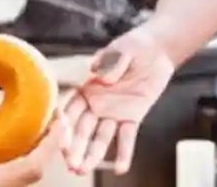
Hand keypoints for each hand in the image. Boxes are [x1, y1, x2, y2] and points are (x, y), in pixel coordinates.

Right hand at [61, 29, 175, 174]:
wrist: (156, 51)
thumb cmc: (132, 46)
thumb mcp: (120, 49)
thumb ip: (110, 61)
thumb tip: (101, 74)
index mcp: (86, 87)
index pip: (71, 109)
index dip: (64, 124)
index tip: (59, 139)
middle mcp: (96, 104)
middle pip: (82, 129)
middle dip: (75, 146)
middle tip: (70, 164)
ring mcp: (113, 113)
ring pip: (100, 137)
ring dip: (92, 154)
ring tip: (83, 170)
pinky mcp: (132, 117)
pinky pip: (127, 138)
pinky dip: (124, 153)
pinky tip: (121, 169)